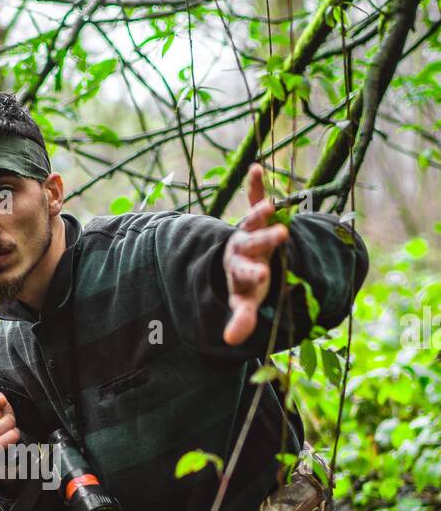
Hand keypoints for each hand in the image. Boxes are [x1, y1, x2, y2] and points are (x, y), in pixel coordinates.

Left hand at [222, 163, 288, 345]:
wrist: (242, 263)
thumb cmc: (247, 286)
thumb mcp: (245, 302)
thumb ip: (240, 319)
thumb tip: (231, 342)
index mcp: (242, 272)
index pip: (246, 275)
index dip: (252, 275)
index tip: (261, 276)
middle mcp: (243, 250)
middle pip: (253, 245)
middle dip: (264, 241)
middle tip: (280, 235)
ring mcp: (248, 232)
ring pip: (253, 222)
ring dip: (260, 213)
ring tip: (270, 205)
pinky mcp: (253, 218)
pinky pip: (252, 200)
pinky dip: (254, 186)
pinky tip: (256, 168)